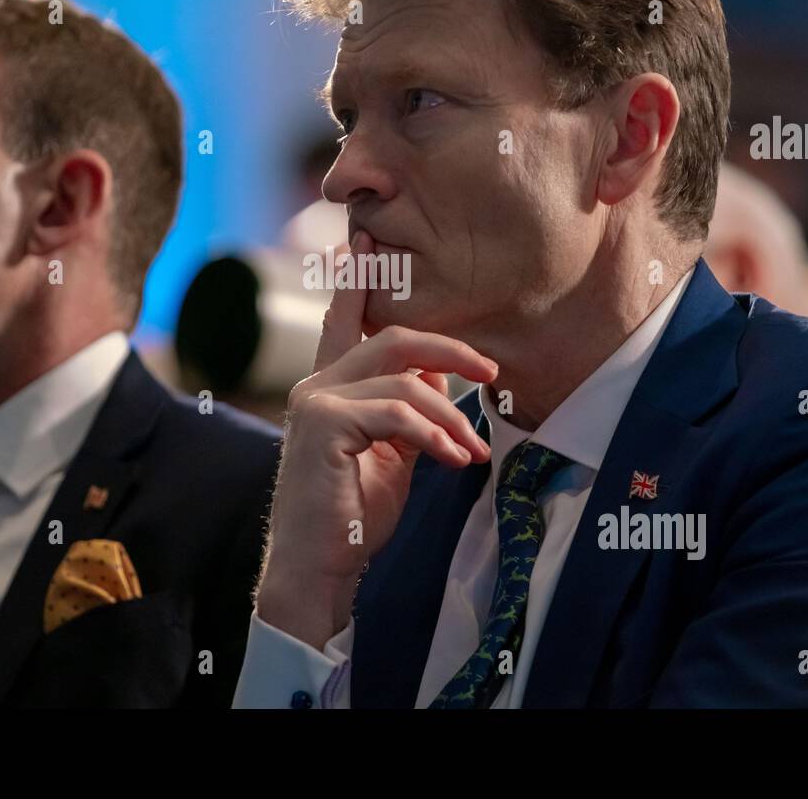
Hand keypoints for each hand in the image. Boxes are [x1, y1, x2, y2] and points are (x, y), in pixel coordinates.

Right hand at [255, 231, 495, 648]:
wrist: (318, 567)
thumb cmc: (352, 516)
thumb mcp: (391, 456)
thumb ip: (409, 414)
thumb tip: (441, 380)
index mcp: (329, 387)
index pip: (345, 321)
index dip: (357, 281)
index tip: (364, 241)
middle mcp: (316, 384)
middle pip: (393, 338)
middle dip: (450, 348)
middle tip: (491, 367)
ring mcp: (315, 400)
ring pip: (405, 380)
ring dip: (451, 417)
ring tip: (472, 450)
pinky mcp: (323, 423)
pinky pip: (397, 412)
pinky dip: (434, 434)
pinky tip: (454, 459)